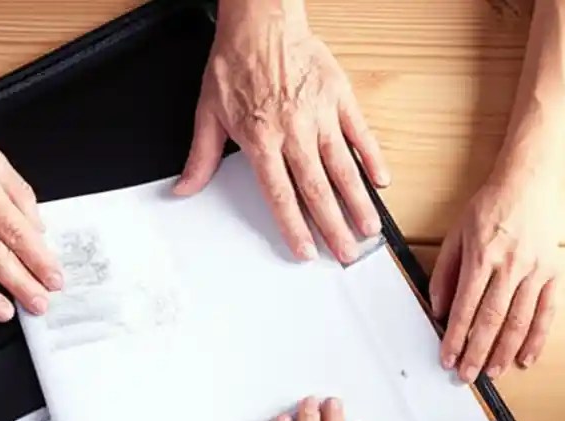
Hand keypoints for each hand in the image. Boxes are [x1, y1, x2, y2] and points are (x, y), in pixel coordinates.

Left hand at [175, 4, 389, 263]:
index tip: (306, 251)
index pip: (280, 194)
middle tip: (346, 254)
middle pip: (316, 189)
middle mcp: (293, 131)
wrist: (260, 20)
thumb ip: (201, 156)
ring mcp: (320, 115)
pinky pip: (360, 133)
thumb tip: (183, 189)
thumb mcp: (208, 111)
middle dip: (333, 227)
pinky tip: (381, 181)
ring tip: (368, 228)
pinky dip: (372, 158)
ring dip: (357, 202)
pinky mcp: (339, 97)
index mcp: (260, 139)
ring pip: (342, 167)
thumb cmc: (235, 62)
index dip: (294, 226)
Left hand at [430, 176, 559, 382]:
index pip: (466, 307)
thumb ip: (446, 272)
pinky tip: (526, 357)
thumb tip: (439, 310)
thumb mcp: (457, 234)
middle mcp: (511, 265)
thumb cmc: (490, 206)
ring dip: (505, 351)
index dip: (456, 337)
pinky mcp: (554, 272)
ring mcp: (536, 270)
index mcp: (483, 255)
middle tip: (467, 375)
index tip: (447, 357)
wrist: (528, 182)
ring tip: (492, 371)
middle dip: (477, 352)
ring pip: (520, 320)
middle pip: (492, 319)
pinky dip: (537, 338)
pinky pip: (547, 312)